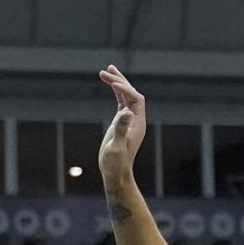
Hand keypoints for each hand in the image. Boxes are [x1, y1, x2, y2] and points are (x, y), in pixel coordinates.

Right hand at [98, 66, 146, 185]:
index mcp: (137, 124)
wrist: (116, 174)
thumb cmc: (115, 164)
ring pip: (126, 96)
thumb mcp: (116, 148)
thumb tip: (125, 112)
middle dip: (120, 81)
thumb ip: (121, 129)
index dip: (125, 90)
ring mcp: (129, 120)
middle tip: (106, 71)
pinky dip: (116, 92)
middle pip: (132, 94)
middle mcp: (136, 120)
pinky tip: (109, 84)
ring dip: (118, 83)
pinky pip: (121, 102)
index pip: (135, 99)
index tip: (112, 84)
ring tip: (107, 70)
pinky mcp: (121, 122)